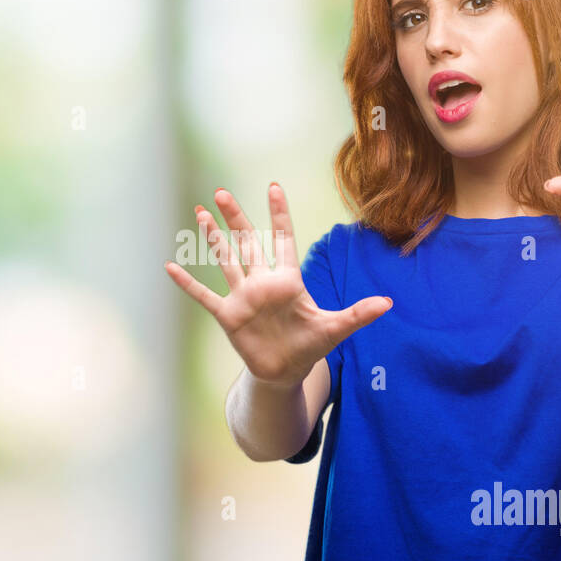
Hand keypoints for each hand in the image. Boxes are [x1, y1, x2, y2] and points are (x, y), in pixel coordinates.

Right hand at [163, 184, 391, 387]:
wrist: (286, 373)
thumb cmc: (310, 347)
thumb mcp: (336, 328)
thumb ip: (358, 313)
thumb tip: (389, 303)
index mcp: (288, 280)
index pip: (283, 239)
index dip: (279, 214)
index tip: (273, 187)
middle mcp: (263, 283)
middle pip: (248, 242)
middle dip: (237, 218)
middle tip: (223, 191)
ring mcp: (243, 297)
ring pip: (225, 260)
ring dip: (213, 238)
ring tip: (201, 212)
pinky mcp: (228, 316)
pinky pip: (204, 296)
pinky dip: (187, 284)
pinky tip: (170, 267)